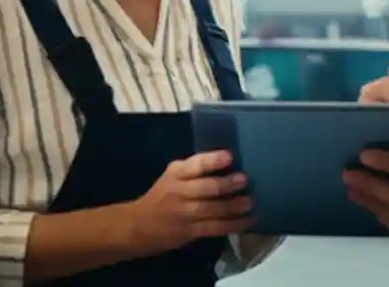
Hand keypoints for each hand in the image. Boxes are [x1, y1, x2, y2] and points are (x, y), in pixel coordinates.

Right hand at [128, 150, 254, 253]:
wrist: (138, 226)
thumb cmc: (162, 196)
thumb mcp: (172, 177)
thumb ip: (194, 170)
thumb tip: (230, 164)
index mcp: (176, 174)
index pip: (194, 165)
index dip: (212, 161)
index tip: (229, 156)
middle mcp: (180, 192)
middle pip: (205, 188)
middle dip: (226, 184)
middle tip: (244, 180)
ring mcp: (185, 214)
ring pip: (212, 210)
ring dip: (233, 206)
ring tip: (250, 202)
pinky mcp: (190, 231)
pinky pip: (215, 228)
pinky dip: (233, 225)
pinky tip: (248, 221)